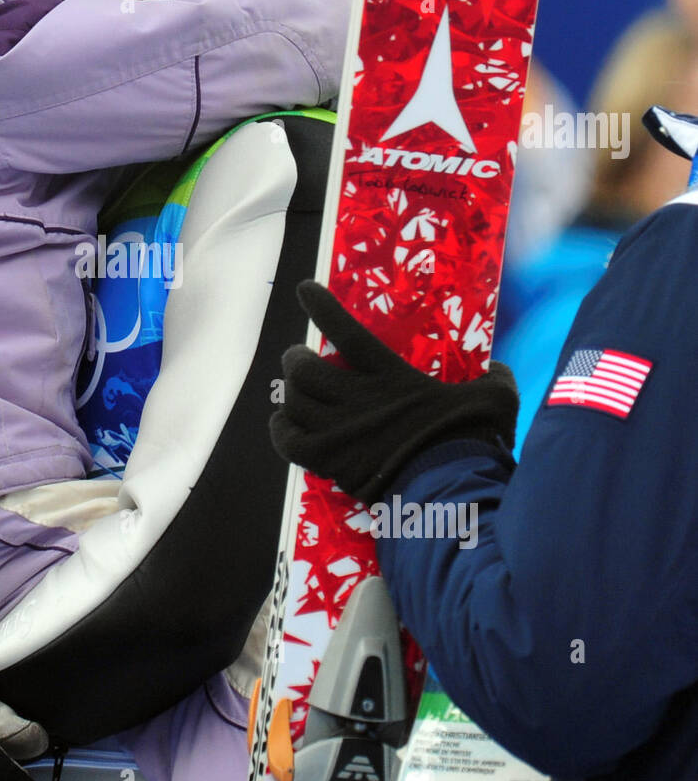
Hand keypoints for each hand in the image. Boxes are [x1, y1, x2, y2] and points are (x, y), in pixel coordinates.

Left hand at [270, 280, 518, 504]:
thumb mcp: (495, 401)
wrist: (451, 491)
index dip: (322, 307)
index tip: (304, 289)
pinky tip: (285, 424)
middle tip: (301, 358)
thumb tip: (499, 370)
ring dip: (289, 392)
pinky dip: (281, 429)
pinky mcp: (331, 462)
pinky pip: (287, 441)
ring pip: (292, 401)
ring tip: (294, 390)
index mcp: (392, 377)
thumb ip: (495, 380)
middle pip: (304, 369)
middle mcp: (358, 399)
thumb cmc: (473, 442)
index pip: (347, 332)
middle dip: (295, 359)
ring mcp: (340, 431)